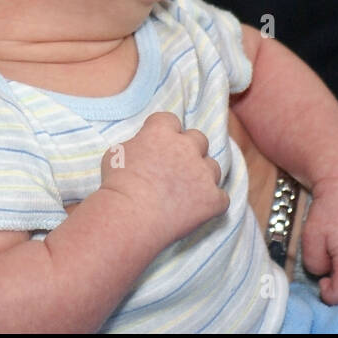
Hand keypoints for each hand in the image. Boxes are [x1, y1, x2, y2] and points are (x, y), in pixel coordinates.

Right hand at [99, 112, 228, 248]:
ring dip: (202, 176)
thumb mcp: (117, 153)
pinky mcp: (213, 198)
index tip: (158, 146)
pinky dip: (211, 203)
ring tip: (185, 193)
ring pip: (213, 167)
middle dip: (189, 151)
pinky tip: (195, 211)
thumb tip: (145, 147)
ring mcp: (204, 173)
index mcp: (162, 132)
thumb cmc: (117, 186)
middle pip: (198, 139)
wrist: (129, 217)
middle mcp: (188, 147)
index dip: (164, 133)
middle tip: (174, 169)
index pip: (170, 121)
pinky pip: (221, 197)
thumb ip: (138, 144)